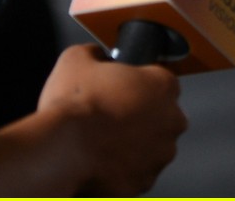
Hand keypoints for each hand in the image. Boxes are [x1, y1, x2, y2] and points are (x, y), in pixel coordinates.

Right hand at [39, 43, 186, 195]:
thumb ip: (95, 53)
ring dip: (134, 142)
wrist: (63, 152)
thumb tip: (95, 56)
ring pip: (151, 146)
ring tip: (101, 138)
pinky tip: (100, 159)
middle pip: (161, 114)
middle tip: (110, 112)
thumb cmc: (74, 106)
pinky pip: (137, 171)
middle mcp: (171, 121)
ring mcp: (160, 155)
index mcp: (163, 84)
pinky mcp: (145, 182)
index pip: (161, 79)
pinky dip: (123, 167)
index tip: (121, 86)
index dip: (138, 82)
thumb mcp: (76, 58)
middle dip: (140, 114)